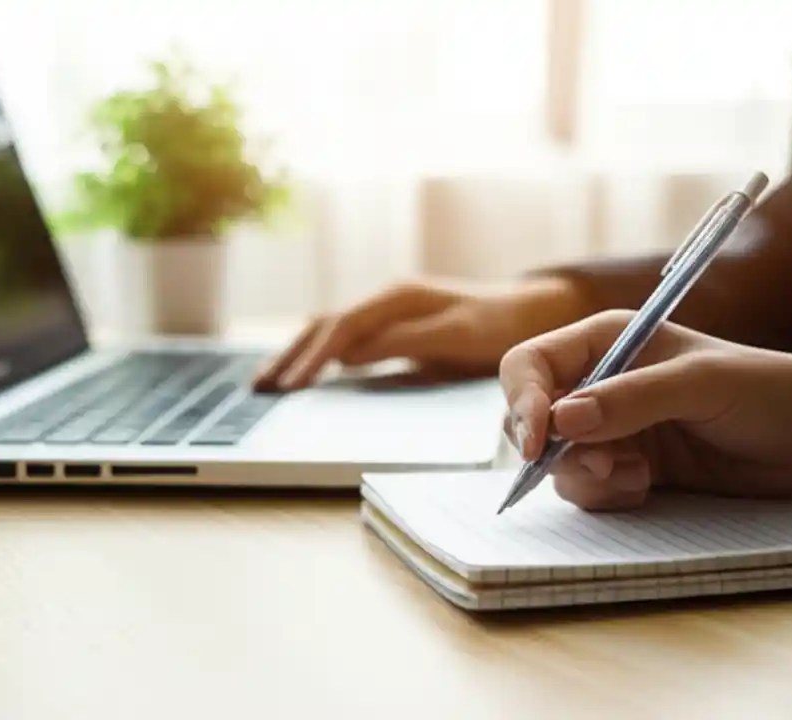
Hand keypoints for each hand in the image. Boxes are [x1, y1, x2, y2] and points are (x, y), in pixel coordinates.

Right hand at [255, 277, 596, 390]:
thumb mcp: (457, 335)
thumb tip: (347, 355)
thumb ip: (403, 342)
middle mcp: (387, 300)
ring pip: (329, 331)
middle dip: (290, 356)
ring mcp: (389, 313)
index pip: (340, 329)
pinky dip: (319, 356)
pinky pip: (346, 341)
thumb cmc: (501, 324)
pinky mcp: (396, 329)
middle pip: (323, 326)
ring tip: (268, 383)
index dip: (312, 358)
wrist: (532, 310)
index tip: (291, 388)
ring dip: (297, 355)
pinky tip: (305, 375)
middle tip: (260, 389)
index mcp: (398, 298)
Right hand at [501, 310, 791, 510]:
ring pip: (557, 461)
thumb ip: (629, 400)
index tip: (537, 444)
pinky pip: (587, 488)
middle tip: (607, 466)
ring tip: (637, 478)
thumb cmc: (769, 390)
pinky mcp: (629, 467)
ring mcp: (612, 428)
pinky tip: (648, 487)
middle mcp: (600, 381)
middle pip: (531, 418)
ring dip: (586, 477)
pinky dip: (607, 495)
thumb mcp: (699, 385)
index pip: (530, 366)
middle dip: (554, 450)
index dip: (522, 403)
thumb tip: (561, 420)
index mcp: (606, 341)